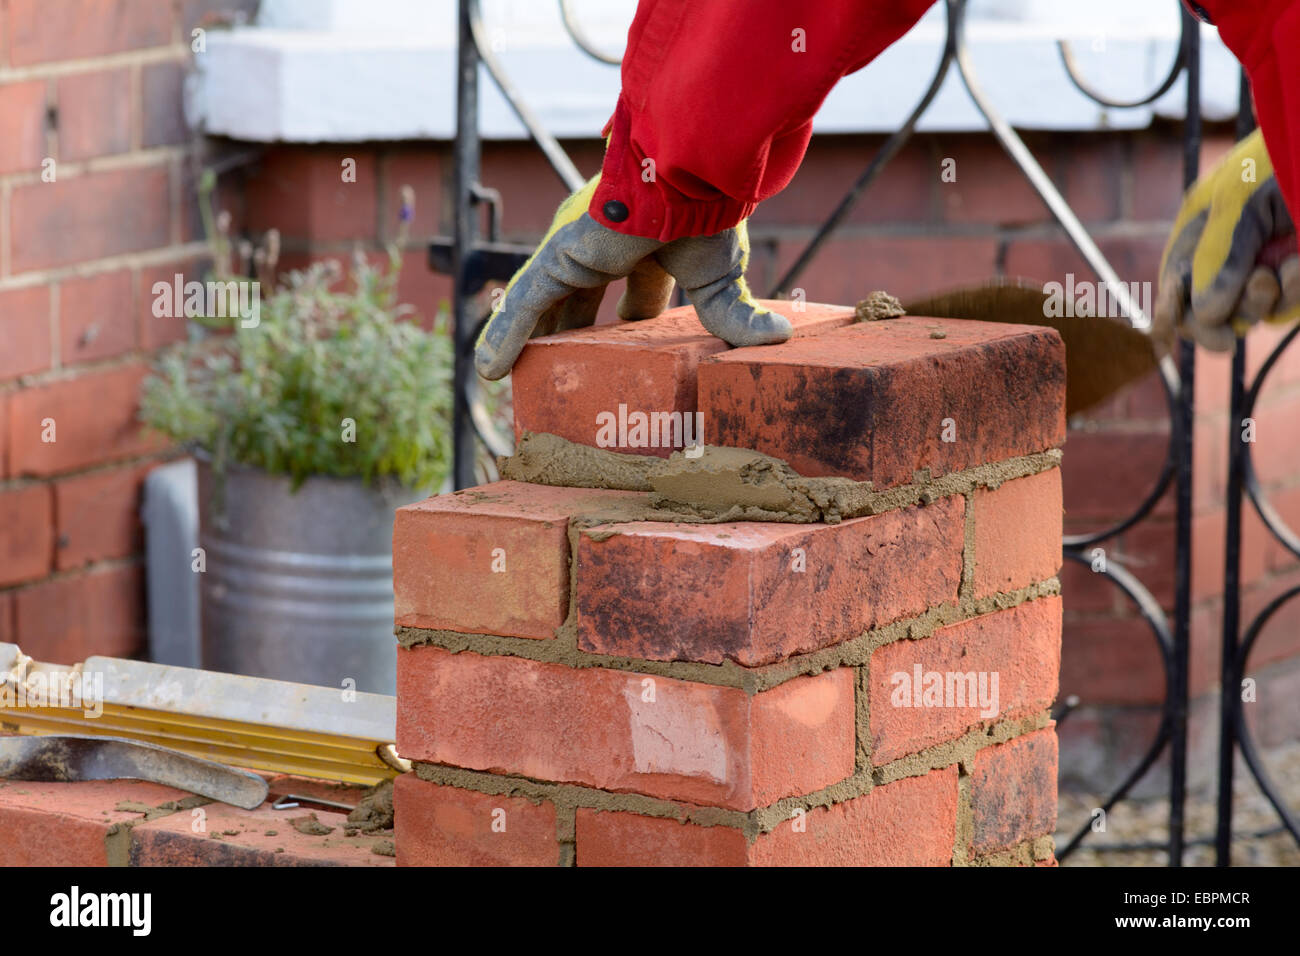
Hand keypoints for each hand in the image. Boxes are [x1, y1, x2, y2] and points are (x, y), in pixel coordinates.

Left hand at [473, 174, 791, 379]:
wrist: (693, 175)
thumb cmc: (711, 213)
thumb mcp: (720, 279)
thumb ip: (732, 317)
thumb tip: (779, 340)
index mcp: (648, 250)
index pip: (630, 301)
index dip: (621, 333)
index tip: (617, 360)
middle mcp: (606, 248)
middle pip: (578, 305)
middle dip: (568, 339)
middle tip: (561, 375)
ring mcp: (578, 251)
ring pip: (543, 307)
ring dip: (527, 343)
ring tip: (512, 381)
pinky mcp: (559, 255)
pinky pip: (524, 303)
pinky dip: (506, 337)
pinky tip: (490, 371)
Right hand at [1154, 129, 1298, 351]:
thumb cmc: (1283, 158)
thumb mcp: (1238, 201)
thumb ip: (1215, 257)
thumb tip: (1205, 314)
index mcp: (1200, 232)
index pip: (1173, 286)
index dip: (1168, 314)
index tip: (1166, 337)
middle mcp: (1229, 256)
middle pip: (1206, 313)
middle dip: (1217, 319)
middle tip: (1230, 327)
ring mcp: (1266, 267)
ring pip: (1249, 314)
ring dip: (1263, 301)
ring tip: (1283, 268)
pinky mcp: (1297, 274)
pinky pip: (1287, 307)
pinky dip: (1294, 294)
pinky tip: (1299, 265)